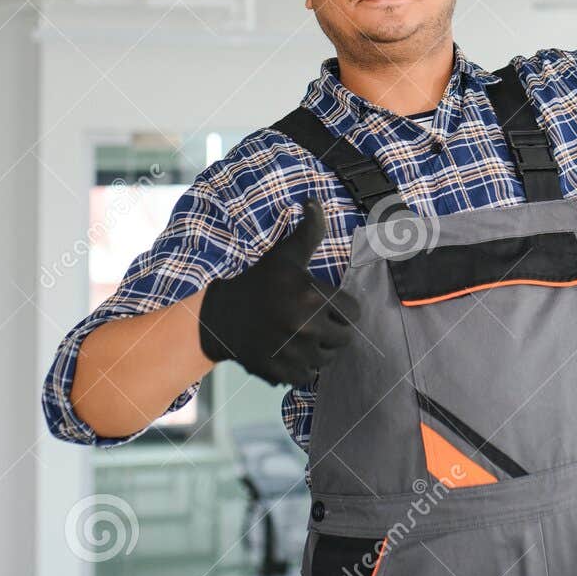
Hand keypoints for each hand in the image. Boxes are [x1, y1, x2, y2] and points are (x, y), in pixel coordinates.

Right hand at [196, 198, 359, 386]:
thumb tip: (314, 200)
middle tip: (316, 320)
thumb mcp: (285, 256)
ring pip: (329, 358)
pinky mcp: (282, 372)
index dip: (343, 307)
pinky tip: (291, 350)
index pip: (354, 312)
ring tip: (304, 335)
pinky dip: (304, 366)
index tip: (326, 304)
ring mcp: (294, 353)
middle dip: (335, 329)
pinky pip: (309, 375)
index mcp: (312, 298)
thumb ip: (308, 232)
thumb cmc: (260, 282)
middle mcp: (306, 327)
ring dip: (321, 349)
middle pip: (345, 338)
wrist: (222, 317)